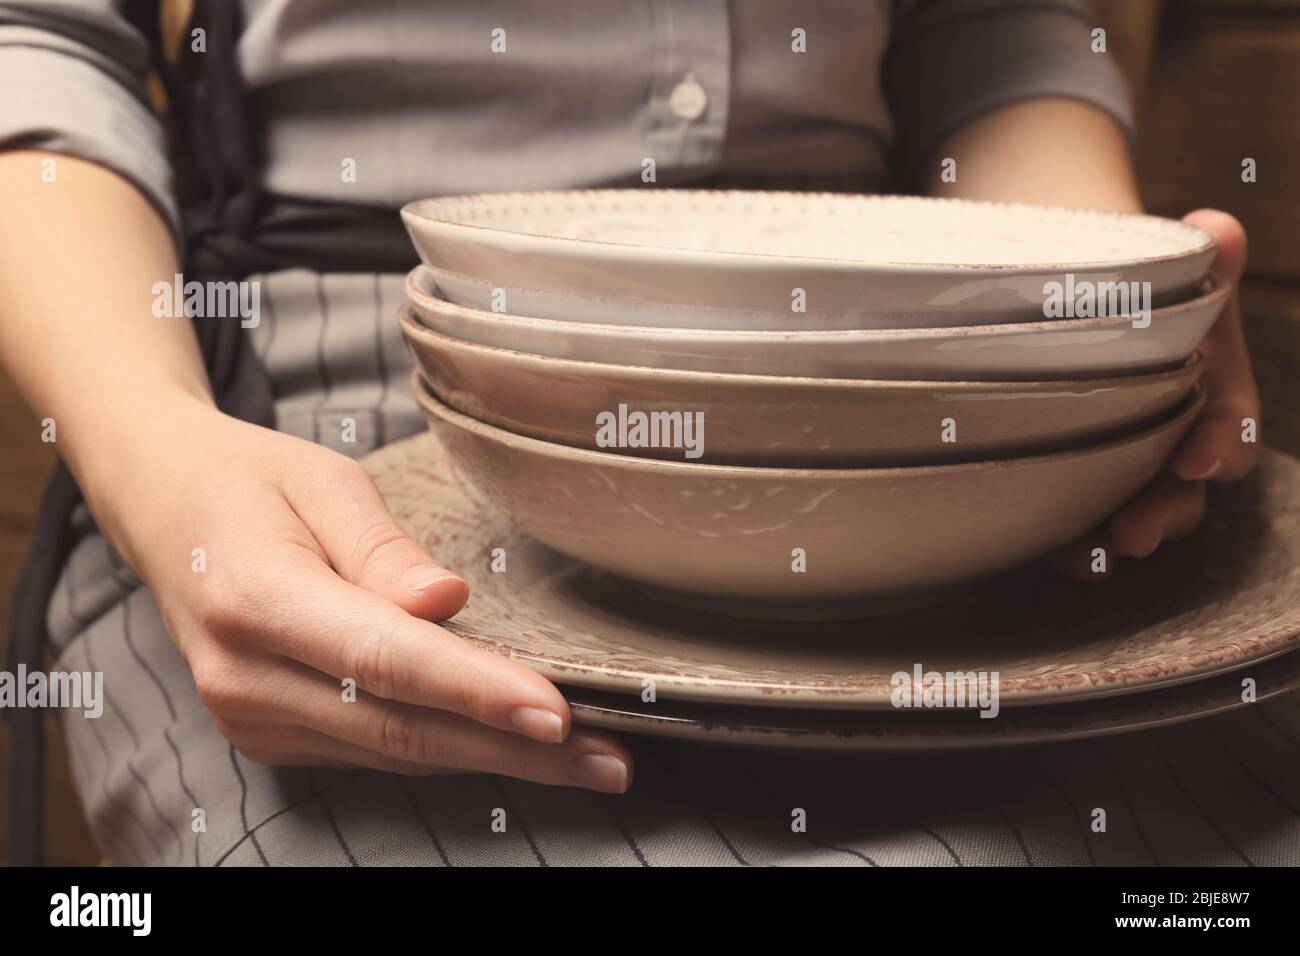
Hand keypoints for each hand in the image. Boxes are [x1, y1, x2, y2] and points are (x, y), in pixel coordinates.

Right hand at [99, 404, 632, 791]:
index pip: (385, 659)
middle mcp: (246, 677)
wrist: (164, 509)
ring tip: (585, 762)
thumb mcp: (323, 482)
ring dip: (495, 759)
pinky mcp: (268, 734)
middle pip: (402, 727)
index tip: (556, 713)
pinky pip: (375, 750)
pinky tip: (510, 746)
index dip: (476, 691)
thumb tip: (449, 604)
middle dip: (513, 750)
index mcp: (255, 599)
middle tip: (607, 759)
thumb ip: (384, 550)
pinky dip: (449, 749)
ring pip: (396, 751)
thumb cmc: (253, 482)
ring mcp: (252, 717)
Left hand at [1055, 210, 1261, 579]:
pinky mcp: (1082, 488)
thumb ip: (1207, 257)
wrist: (1082, 305)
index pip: (1230, 433)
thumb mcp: (1177, 271)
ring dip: (1110, 543)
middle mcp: (1177, 448)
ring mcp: (1130, 474)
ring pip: (1132, 519)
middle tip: (1132, 533)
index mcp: (1213, 400)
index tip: (1196, 460)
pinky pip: (1079, 527)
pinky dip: (1065, 545)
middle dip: (1161, 516)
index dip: (1220, 450)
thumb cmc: (1142, 292)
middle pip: (1182, 496)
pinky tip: (1047, 554)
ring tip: (1086, 557)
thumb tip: (1218, 230)